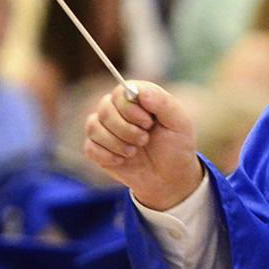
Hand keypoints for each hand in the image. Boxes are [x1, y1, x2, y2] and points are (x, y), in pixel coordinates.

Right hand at [84, 82, 202, 210]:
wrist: (169, 177)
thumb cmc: (176, 146)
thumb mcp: (178, 122)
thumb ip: (162, 102)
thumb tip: (138, 92)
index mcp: (138, 98)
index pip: (120, 92)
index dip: (130, 109)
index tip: (148, 123)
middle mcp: (118, 109)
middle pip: (105, 108)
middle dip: (125, 129)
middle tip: (144, 140)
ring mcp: (105, 128)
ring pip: (93, 126)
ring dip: (116, 143)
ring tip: (134, 152)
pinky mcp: (97, 148)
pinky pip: (89, 147)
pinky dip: (107, 156)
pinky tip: (122, 161)